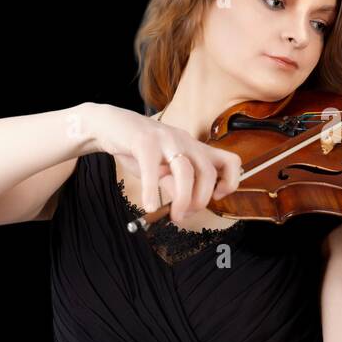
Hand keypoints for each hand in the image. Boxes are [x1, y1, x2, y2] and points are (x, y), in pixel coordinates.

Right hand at [87, 104, 241, 222]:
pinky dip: (152, 192)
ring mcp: (166, 140)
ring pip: (186, 171)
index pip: (231, 161)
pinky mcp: (144, 141)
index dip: (230, 182)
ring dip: (183, 199)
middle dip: (200, 200)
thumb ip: (176, 184)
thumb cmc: (141, 150)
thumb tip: (184, 206)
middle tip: (185, 214)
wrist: (111, 124)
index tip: (216, 197)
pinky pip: (152, 169)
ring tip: (174, 216)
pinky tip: (149, 206)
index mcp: (195, 148)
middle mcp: (186, 142)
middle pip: (208, 173)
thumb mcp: (164, 168)